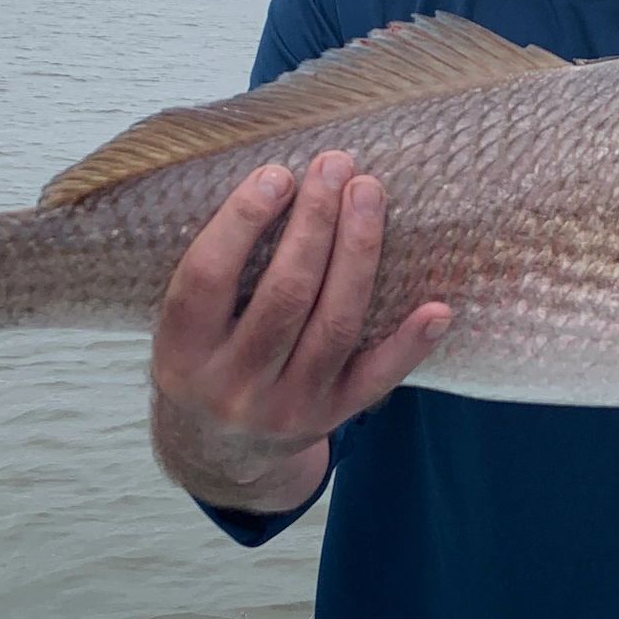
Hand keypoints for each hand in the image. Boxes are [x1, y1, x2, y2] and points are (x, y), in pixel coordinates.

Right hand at [151, 149, 449, 500]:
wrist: (216, 452)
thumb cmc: (203, 360)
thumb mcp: (182, 326)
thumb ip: (214, 270)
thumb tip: (275, 180)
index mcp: (182, 352)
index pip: (208, 276)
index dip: (242, 221)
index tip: (277, 173)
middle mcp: (233, 385)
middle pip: (285, 295)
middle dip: (315, 222)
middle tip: (335, 165)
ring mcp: (286, 407)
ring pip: (334, 324)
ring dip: (357, 252)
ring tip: (367, 193)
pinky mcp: (329, 418)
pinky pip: (376, 379)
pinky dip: (409, 344)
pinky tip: (436, 307)